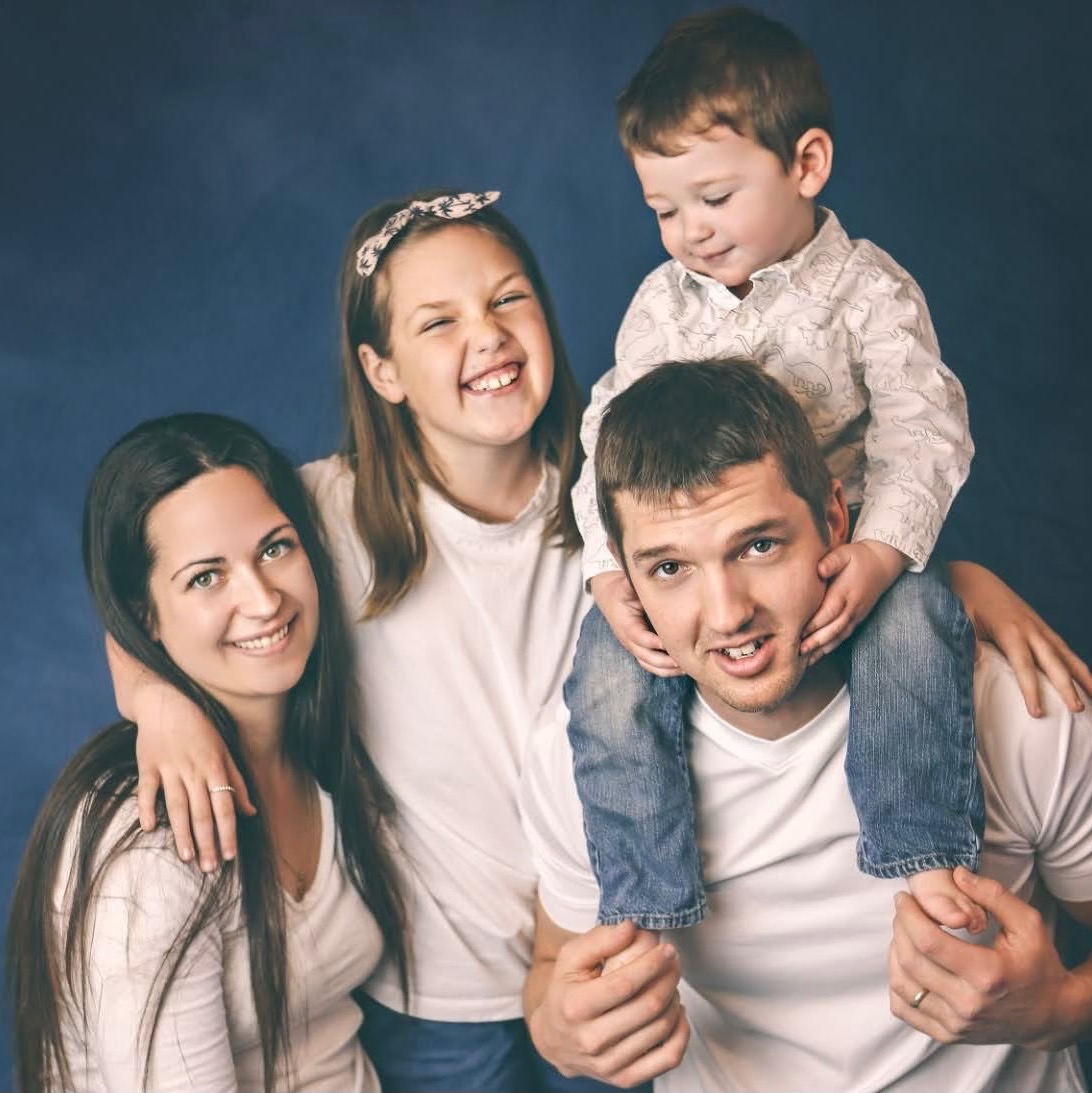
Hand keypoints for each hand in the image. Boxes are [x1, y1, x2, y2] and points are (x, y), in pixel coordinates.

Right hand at [132, 678, 254, 870]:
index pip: (224, 806)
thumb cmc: (200, 728)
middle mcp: (193, 769)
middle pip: (201, 812)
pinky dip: (146, 807)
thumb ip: (236, 782)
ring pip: (177, 805)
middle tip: (209, 868)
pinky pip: (146, 789)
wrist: (166, 700)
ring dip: (182, 832)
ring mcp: (169, 767)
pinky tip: (148, 827)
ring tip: (188, 857)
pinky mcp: (147, 764)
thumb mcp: (224, 750)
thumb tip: (251, 812)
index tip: (230, 856)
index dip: (227, 832)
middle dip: (207, 841)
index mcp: (214, 767)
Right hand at [528, 921, 689, 1087]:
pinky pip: (668, 1058)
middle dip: (668, 978)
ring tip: (670, 983)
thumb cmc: (566, 990)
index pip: (624, 985)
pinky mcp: (624, 1079)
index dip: (651, 964)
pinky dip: (681, 1033)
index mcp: (575, 1007)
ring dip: (674, 1000)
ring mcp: (609, 1064)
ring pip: (660, 1029)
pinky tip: (677, 1013)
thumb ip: (600, 939)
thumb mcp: (570, 958)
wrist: (553, 1040)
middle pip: (647, 1007)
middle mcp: (591, 1040)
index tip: (666, 949)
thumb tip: (631, 927)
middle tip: (674, 962)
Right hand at [591, 570, 681, 676]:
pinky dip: (664, 670)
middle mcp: (628, 640)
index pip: (640, 638)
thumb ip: (632, 585)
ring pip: (649, 664)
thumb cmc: (620, 592)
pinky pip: (650, 665)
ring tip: (686, 667)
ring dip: (667, 669)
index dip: (655, 643)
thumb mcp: (624, 586)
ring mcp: (633, 647)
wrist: (609, 599)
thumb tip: (641, 576)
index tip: (671, 644)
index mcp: (626, 625)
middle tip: (685, 660)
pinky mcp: (638, 650)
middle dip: (665, 661)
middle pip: (646, 657)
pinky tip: (680, 668)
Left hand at [800, 540, 907, 661]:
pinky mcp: (857, 618)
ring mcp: (856, 614)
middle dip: (816, 641)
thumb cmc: (859, 557)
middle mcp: (852, 606)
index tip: (799, 631)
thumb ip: (831, 561)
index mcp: (846, 591)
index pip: (829, 610)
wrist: (882, 563)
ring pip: (838, 636)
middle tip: (798, 651)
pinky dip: (830, 647)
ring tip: (805, 660)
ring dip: (822, 648)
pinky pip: (843, 636)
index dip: (815, 623)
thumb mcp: (844, 553)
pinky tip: (818, 655)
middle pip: (833, 628)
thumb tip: (819, 570)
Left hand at [888, 867, 1087, 1049]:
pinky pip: (904, 1009)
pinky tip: (907, 964)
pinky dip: (897, 983)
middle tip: (904, 910)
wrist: (1050, 1016)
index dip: (907, 914)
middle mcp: (968, 1004)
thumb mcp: (1028, 925)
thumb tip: (958, 874)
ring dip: (894, 952)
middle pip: (910, 960)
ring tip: (905, 933)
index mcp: (986, 974)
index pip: (928, 942)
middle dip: (899, 927)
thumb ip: (994, 895)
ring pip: (902, 985)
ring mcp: (956, 1024)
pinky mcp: (948, 1034)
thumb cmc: (1038, 966)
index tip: (903, 898)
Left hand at [947, 561, 1090, 716]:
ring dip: (1083, 676)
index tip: (1037, 712)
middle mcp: (1030, 630)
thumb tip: (970, 662)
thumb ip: (966, 641)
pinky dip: (1077, 664)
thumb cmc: (966, 603)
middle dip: (1066, 687)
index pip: (1023, 665)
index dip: (1031, 689)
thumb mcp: (961, 622)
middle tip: (1077, 709)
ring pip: (1066, 655)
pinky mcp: (1042, 627)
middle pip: (1053, 662)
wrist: (975, 579)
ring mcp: (1039, 628)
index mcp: (1009, 631)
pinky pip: (1064, 648)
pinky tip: (1088, 679)